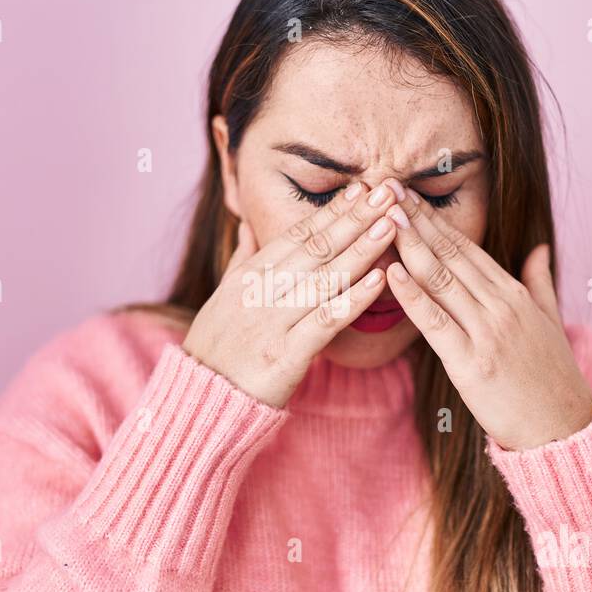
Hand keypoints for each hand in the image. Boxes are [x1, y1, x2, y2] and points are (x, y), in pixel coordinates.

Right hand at [182, 179, 408, 407]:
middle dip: (354, 218)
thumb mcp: (221, 298)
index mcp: (247, 276)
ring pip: (324, 279)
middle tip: (388, 191)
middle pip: (315, 248)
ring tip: (392, 225)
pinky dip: (353, 300)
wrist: (200, 402)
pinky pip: (324, 322)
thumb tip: (248, 224)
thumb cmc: (216, 351)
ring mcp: (271, 323)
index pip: (297, 235)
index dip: (332, 212)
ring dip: (362, 249)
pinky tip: (380, 281)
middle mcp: (258, 293)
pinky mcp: (284, 356)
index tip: (361, 189)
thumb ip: (242, 260)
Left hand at [385, 191, 591, 450]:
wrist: (563, 427)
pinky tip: (392, 271)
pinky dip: (413, 295)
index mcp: (513, 293)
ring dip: (409, 245)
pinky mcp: (472, 362)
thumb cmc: (552, 378)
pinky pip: (437, 322)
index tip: (407, 195)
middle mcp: (500, 305)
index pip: (466, 247)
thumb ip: (539, 281)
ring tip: (381, 216)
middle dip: (414, 220)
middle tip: (384, 187)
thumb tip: (540, 248)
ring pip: (441, 279)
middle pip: (450, 254)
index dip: (434, 219)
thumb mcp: (550, 321)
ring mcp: (487, 332)